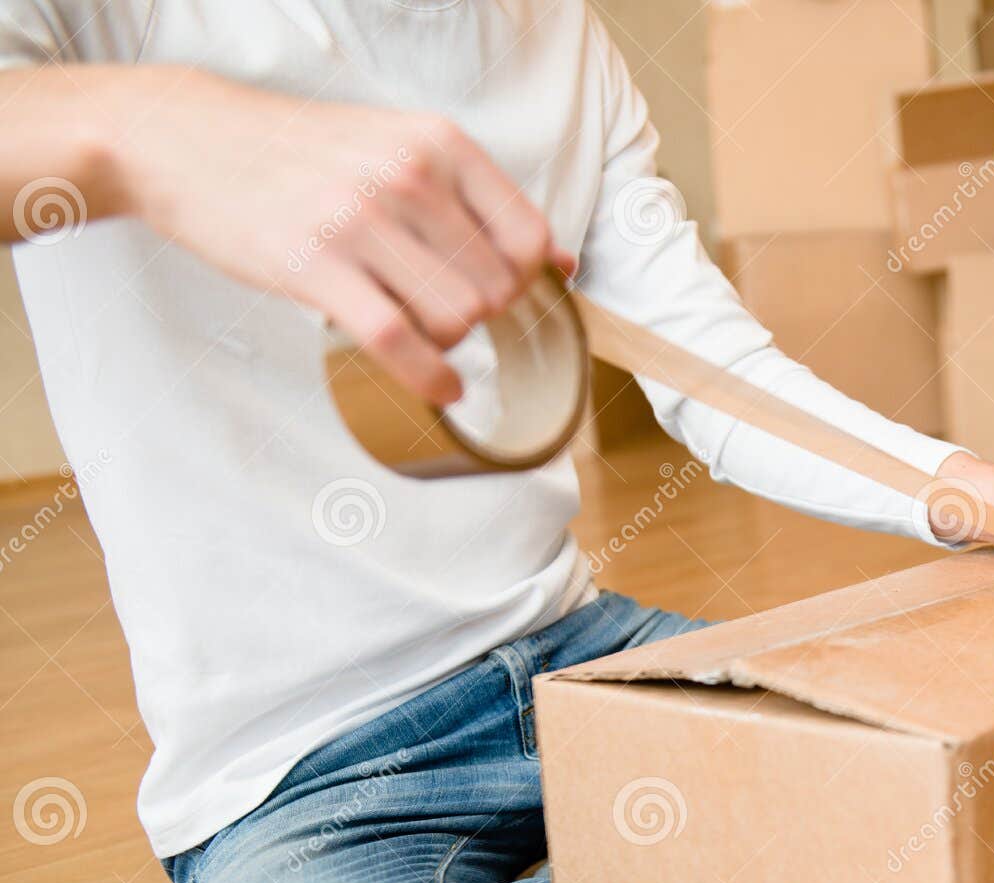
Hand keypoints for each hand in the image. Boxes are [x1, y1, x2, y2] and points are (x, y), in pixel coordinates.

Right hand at [116, 69, 572, 405]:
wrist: (186, 140)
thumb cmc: (303, 154)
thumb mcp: (399, 146)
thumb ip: (479, 202)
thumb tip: (563, 264)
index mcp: (437, 143)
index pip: (528, 237)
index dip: (525, 281)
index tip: (497, 291)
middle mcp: (406, 176)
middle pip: (495, 289)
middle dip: (480, 315)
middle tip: (441, 308)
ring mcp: (359, 221)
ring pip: (457, 318)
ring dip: (448, 340)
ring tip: (416, 324)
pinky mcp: (316, 267)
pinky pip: (401, 342)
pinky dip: (431, 378)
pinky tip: (440, 388)